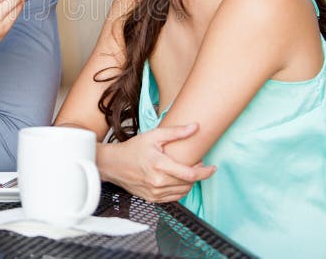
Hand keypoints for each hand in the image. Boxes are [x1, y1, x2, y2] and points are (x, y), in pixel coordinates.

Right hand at [97, 124, 215, 202]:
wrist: (113, 164)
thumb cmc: (132, 149)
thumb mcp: (153, 136)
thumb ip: (176, 132)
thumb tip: (195, 127)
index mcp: (160, 166)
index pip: (190, 174)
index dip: (205, 172)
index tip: (212, 168)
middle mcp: (158, 182)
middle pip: (188, 184)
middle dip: (197, 175)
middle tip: (196, 164)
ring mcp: (154, 193)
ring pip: (182, 192)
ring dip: (189, 183)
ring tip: (187, 171)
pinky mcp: (152, 199)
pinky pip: (173, 198)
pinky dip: (180, 190)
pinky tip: (178, 180)